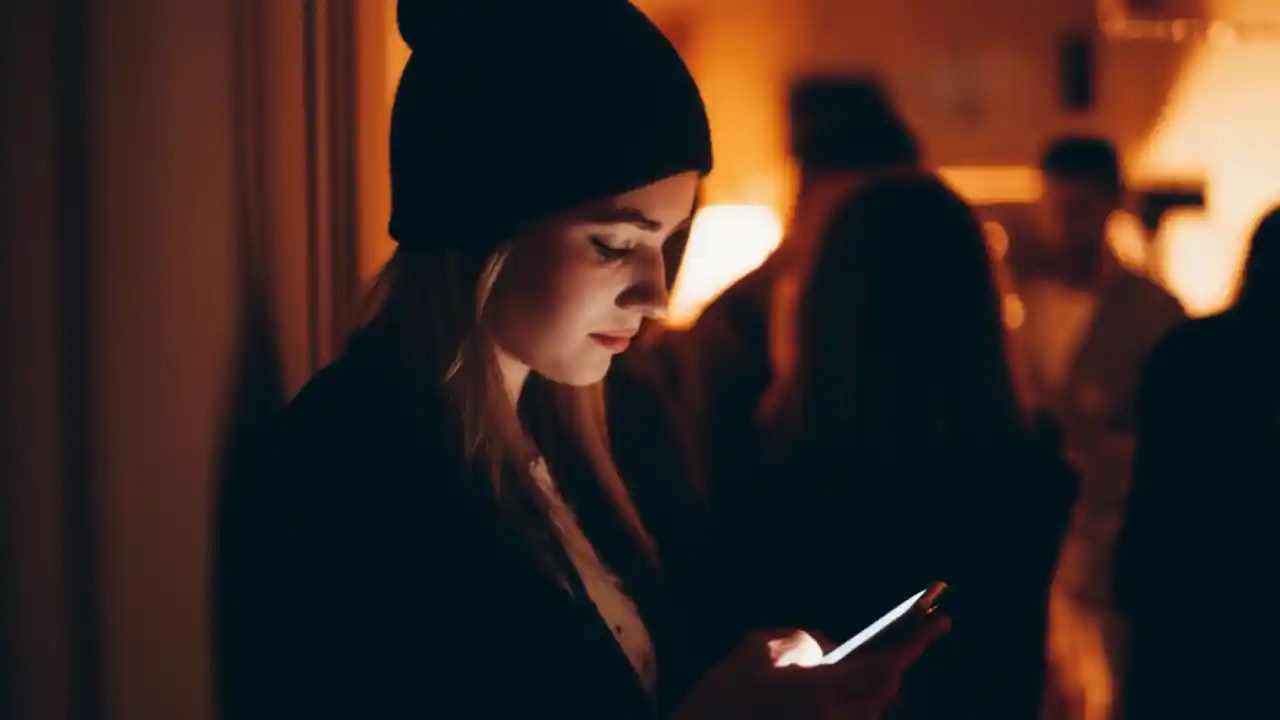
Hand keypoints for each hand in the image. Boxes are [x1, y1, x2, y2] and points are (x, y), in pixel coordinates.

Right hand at [674, 616, 949, 719]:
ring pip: (866, 708)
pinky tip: (830, 686)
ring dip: (867, 685)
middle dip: (890, 663)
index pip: (886, 666)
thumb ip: (803, 640)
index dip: (916, 642)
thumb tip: (829, 648)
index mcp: (824, 694)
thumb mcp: (759, 651)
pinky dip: (847, 701)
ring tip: (861, 662)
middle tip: (905, 633)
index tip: (939, 621)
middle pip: (882, 692)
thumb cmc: (723, 697)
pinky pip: (846, 717)